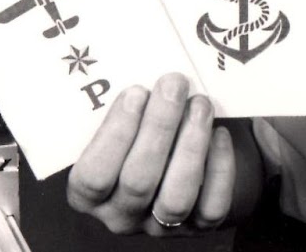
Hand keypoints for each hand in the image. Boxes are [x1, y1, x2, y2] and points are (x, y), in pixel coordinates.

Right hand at [66, 75, 234, 235]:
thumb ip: (117, 111)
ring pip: (175, 197)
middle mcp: (120, 215)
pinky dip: (219, 169)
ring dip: (190, 145)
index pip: (94, 175)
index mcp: (87, 194)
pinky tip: (219, 134)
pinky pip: (211, 207)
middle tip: (174, 84)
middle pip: (138, 181)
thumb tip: (140, 76)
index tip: (136, 92)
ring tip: (200, 104)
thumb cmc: (132, 134)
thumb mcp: (113, 127)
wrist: (168, 160)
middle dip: (159, 126)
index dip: (115, 134)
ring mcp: (158, 226)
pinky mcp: (196, 228)